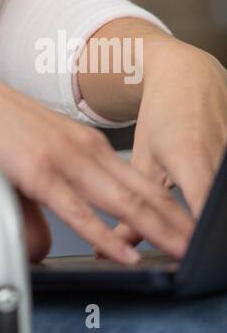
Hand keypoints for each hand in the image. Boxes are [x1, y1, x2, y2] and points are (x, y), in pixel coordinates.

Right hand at [0, 55, 193, 264]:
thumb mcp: (19, 170)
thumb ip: (36, 213)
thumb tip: (43, 251)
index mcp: (81, 144)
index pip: (137, 181)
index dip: (168, 208)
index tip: (189, 230)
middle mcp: (80, 149)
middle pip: (142, 193)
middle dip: (177, 222)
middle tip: (205, 246)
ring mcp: (62, 159)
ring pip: (122, 202)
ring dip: (157, 230)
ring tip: (184, 252)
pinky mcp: (37, 171)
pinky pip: (79, 211)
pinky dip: (105, 235)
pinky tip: (124, 253)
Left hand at [107, 34, 226, 250]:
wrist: (188, 73)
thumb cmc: (164, 112)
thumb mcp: (144, 157)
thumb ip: (133, 205)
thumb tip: (116, 243)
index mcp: (190, 157)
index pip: (201, 212)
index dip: (194, 240)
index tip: (187, 260)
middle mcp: (220, 156)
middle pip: (219, 209)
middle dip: (209, 235)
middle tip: (197, 255)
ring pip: (225, 197)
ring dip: (217, 217)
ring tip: (206, 236)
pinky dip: (222, 197)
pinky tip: (215, 211)